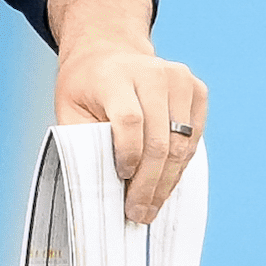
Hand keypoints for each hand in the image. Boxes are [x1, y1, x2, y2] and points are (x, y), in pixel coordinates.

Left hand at [49, 0, 205, 224]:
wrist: (108, 51)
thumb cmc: (85, 88)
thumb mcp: (69, 108)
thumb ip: (83, 141)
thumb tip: (103, 187)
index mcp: (114, 74)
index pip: (130, 119)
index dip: (128, 154)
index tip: (122, 179)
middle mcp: (151, 72)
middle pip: (159, 138)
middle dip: (149, 183)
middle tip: (139, 213)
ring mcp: (179, 78)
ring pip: (182, 144)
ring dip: (167, 181)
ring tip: (152, 206)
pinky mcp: (196, 89)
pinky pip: (195, 138)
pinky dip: (180, 165)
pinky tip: (164, 182)